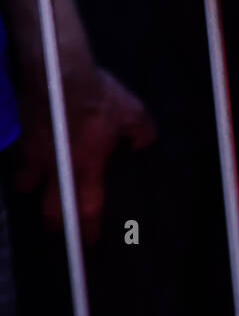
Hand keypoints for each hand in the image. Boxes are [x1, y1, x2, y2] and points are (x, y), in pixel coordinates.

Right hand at [13, 64, 156, 244]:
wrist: (59, 73)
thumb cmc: (97, 95)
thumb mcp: (131, 110)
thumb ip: (141, 131)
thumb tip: (144, 142)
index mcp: (86, 167)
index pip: (87, 210)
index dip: (88, 230)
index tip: (88, 242)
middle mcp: (57, 168)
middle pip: (50, 210)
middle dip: (55, 222)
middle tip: (60, 226)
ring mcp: (34, 154)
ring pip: (26, 184)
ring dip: (33, 189)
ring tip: (37, 188)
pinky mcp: (20, 138)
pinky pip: (18, 157)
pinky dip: (22, 160)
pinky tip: (27, 154)